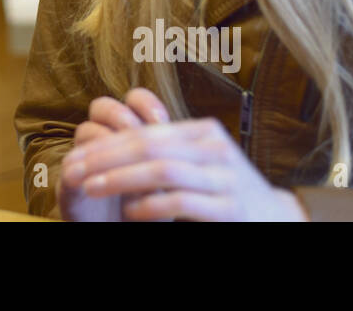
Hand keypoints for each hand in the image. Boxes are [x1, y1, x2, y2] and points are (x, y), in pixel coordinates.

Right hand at [58, 88, 169, 221]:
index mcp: (131, 133)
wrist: (128, 232)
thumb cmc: (154, 211)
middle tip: (136, 132)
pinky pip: (69, 166)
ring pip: (85, 130)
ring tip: (121, 163)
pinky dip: (85, 171)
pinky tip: (101, 182)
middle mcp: (105, 141)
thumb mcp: (168, 184)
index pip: (134, 100)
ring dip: (104, 143)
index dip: (145, 103)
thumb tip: (181, 153)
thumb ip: (170, 165)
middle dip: (120, 116)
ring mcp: (85, 160)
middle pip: (102, 106)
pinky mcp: (70, 184)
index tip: (163, 121)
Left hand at [64, 115, 307, 220]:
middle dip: (106, 158)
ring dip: (121, 179)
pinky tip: (129, 211)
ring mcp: (226, 178)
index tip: (76, 157)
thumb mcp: (199, 162)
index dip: (107, 144)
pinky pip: (183, 202)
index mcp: (203, 132)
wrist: (277, 220)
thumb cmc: (225, 191)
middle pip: (149, 146)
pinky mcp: (232, 209)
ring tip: (91, 187)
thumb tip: (108, 145)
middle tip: (74, 170)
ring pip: (163, 170)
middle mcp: (215, 148)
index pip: (145, 131)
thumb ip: (165, 150)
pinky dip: (151, 205)